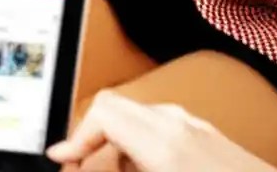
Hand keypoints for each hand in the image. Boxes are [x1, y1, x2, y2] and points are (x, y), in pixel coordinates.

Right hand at [47, 91, 275, 171]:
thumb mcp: (151, 171)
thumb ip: (111, 168)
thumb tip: (73, 164)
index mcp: (163, 142)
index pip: (102, 113)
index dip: (75, 136)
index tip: (64, 158)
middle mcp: (180, 126)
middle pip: (117, 111)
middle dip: (94, 142)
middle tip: (84, 169)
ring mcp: (200, 129)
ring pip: (140, 119)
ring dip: (120, 147)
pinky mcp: (213, 138)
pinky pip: (164, 130)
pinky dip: (145, 149)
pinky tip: (150, 171)